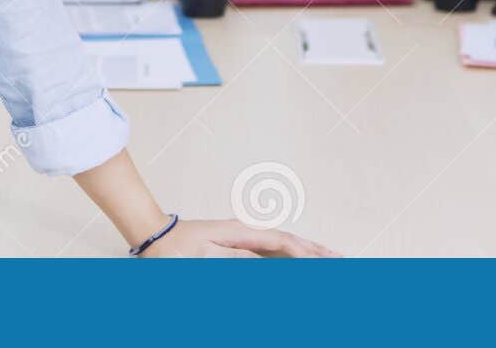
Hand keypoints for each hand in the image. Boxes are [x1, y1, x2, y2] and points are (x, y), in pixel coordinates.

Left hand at [139, 218, 340, 257]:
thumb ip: (234, 259)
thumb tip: (262, 262)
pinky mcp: (235, 244)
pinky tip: (296, 261)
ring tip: (329, 258)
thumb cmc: (173, 249)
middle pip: (289, 241)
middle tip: (342, 260)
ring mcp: (241, 238)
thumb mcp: (202, 257)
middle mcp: (245, 233)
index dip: (306, 254)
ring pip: (282, 246)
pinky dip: (288, 256)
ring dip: (306, 252)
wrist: (153, 234)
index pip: (282, 243)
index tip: (326, 263)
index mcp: (241, 233)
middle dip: (316, 251)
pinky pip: (269, 252)